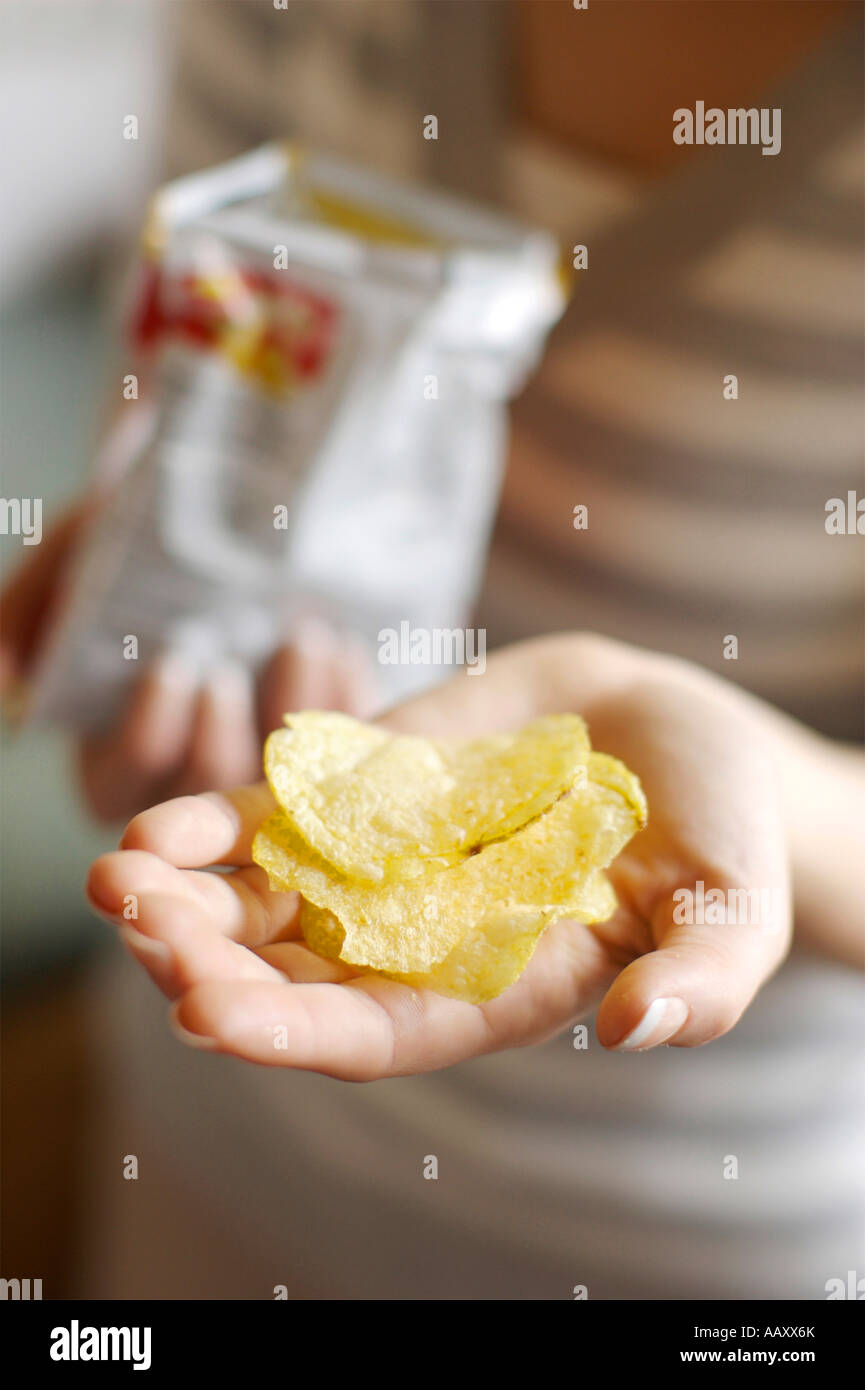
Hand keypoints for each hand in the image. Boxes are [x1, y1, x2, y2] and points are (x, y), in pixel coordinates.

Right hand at [1, 499, 376, 820]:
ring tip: (305, 641)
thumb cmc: (135, 533)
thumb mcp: (73, 551)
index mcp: (115, 758)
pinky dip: (346, 702)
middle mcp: (192, 777)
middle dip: (220, 734)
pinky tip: (346, 651)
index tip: (171, 667)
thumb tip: (15, 682)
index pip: (128, 773)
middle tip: (231, 670)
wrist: (225, 495)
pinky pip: (349, 750)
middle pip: (210, 787)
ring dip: (291, 712)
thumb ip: (29, 608)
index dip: (148, 730)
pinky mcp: (334, 746)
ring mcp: (268, 767)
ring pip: (286, 779)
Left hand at [85, 633, 795, 1077]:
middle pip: (292, 976)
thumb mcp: (733, 907)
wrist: (676, 729)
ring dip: (183, 901)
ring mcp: (379, 862)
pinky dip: (209, 824)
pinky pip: (270, 819)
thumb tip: (636, 1031)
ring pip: (260, 903)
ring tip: (118, 883)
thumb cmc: (719, 829)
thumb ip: (701, 979)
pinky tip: (151, 830)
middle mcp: (417, 938)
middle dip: (212, 964)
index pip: (379, 1036)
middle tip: (147, 938)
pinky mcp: (362, 791)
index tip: (212, 1017)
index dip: (296, 1033)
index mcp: (493, 988)